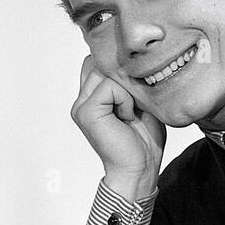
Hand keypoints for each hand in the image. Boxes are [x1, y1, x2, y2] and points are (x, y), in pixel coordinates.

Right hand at [72, 56, 164, 198]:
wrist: (140, 168)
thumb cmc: (143, 139)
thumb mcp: (138, 99)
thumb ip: (125, 79)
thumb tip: (127, 56)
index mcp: (91, 96)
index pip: (100, 61)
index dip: (120, 71)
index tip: (134, 96)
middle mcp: (82, 99)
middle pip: (102, 63)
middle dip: (124, 81)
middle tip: (133, 109)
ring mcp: (81, 106)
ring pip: (106, 73)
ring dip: (125, 91)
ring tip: (129, 114)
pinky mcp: (86, 112)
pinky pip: (109, 87)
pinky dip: (124, 100)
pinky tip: (126, 117)